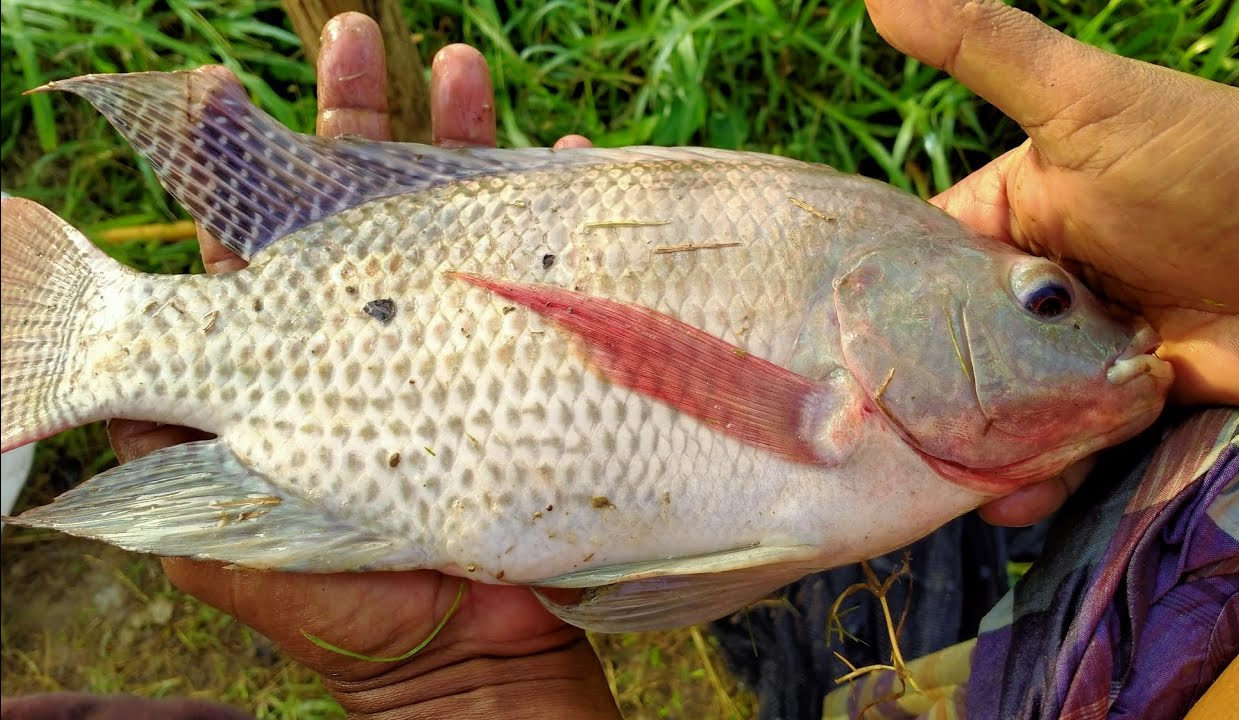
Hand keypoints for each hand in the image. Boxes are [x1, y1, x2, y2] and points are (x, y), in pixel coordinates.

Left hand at [107, 14, 616, 718]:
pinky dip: (555, 216)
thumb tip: (102, 381)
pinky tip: (562, 164)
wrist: (473, 661)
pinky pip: (549, 271)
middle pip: (364, 208)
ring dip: (457, 142)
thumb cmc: (351, 610)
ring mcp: (461, 341)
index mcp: (296, 363)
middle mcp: (377, 336)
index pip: (267, 244)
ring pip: (454, 220)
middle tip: (368, 37)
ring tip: (465, 71)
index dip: (254, 164)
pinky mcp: (533, 361)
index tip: (242, 86)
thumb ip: (165, 456)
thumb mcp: (231, 533)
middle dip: (364, 118)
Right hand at [864, 0, 1238, 525]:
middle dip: (925, 397)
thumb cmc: (1219, 166)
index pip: (921, 264)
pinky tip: (1013, 500)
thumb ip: (986, 47)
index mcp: (1014, 215)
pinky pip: (1065, 447)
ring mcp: (1082, 350)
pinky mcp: (1126, 403)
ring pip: (1003, 408)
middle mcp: (1039, 287)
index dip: (877, 307)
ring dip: (978, 449)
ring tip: (947, 486)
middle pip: (955, 350)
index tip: (826, 354)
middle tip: (882, 443)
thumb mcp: (1092, 103)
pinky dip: (1041, 478)